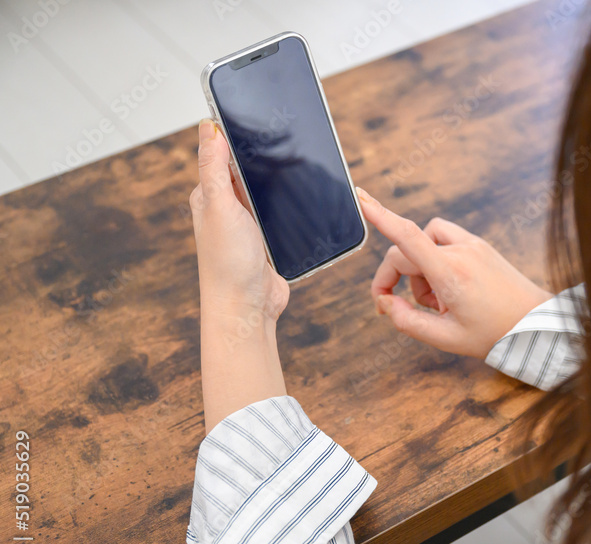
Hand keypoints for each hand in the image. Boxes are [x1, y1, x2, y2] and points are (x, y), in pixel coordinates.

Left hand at [189, 119, 288, 432]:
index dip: (240, 134)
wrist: (248, 309)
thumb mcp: (219, 205)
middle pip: (249, 171)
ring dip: (282, 182)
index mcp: (209, 195)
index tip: (262, 114)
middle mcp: (228, 207)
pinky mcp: (269, 240)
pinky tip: (307, 197)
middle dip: (267, 156)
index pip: (223, 153)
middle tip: (293, 136)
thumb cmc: (227, 262)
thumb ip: (214, 167)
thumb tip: (209, 127)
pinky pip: (282, 214)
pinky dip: (293, 205)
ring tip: (304, 162)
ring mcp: (249, 224)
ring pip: (268, 192)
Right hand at [359, 188, 552, 358]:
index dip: (379, 215)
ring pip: (424, 240)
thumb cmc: (494, 334)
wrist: (536, 324)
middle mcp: (461, 251)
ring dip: (418, 267)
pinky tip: (449, 286)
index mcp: (451, 273)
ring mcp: (472, 244)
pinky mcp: (479, 244)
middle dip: (396, 278)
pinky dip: (436, 258)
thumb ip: (408, 322)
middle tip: (404, 308)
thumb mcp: (446, 339)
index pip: (406, 236)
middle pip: (406, 250)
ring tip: (436, 299)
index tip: (359, 198)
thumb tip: (386, 304)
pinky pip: (443, 239)